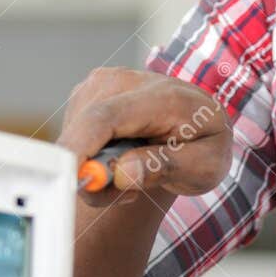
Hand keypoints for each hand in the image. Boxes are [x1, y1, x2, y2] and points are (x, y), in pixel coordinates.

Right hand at [60, 67, 230, 203]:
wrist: (199, 124)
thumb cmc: (205, 146)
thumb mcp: (204, 166)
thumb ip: (166, 167)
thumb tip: (122, 174)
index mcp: (163, 96)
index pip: (106, 118)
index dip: (79, 150)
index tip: (71, 183)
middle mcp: (126, 81)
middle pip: (83, 130)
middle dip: (90, 174)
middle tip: (124, 195)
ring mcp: (102, 84)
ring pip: (74, 137)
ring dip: (93, 170)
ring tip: (132, 174)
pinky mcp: (88, 93)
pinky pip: (74, 136)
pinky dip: (88, 159)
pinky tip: (119, 159)